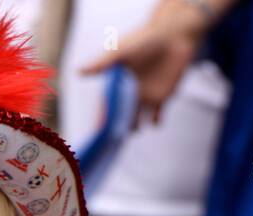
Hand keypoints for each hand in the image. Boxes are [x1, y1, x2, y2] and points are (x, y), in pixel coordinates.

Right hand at [81, 0, 209, 125]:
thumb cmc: (144, 39)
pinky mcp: (162, 97)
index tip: (98, 131)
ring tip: (129, 134)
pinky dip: (155, 122)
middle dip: (115, 129)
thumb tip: (78, 72)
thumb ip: (102, 64)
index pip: (107, 105)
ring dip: (132, 127)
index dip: (102, 118)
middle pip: (120, 116)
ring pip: (136, 119)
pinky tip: (153, 124)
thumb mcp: (120, 51)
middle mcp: (129, 93)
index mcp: (117, 84)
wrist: (173, 35)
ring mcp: (145, 96)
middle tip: (111, 143)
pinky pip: (157, 115)